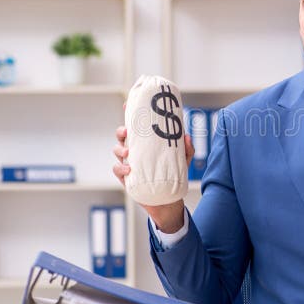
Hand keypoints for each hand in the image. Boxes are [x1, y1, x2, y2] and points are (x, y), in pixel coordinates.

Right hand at [112, 103, 194, 231]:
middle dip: (121, 131)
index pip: (136, 125)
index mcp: (147, 142)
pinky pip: (117, 169)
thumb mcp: (184, 160)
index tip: (127, 104)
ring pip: (117, 150)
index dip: (129, 113)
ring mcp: (129, 163)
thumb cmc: (174, 174)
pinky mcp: (126, 177)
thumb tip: (186, 136)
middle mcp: (135, 150)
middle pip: (122, 135)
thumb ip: (187, 148)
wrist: (168, 198)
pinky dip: (120, 168)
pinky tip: (128, 169)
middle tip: (126, 132)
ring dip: (119, 149)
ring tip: (127, 153)